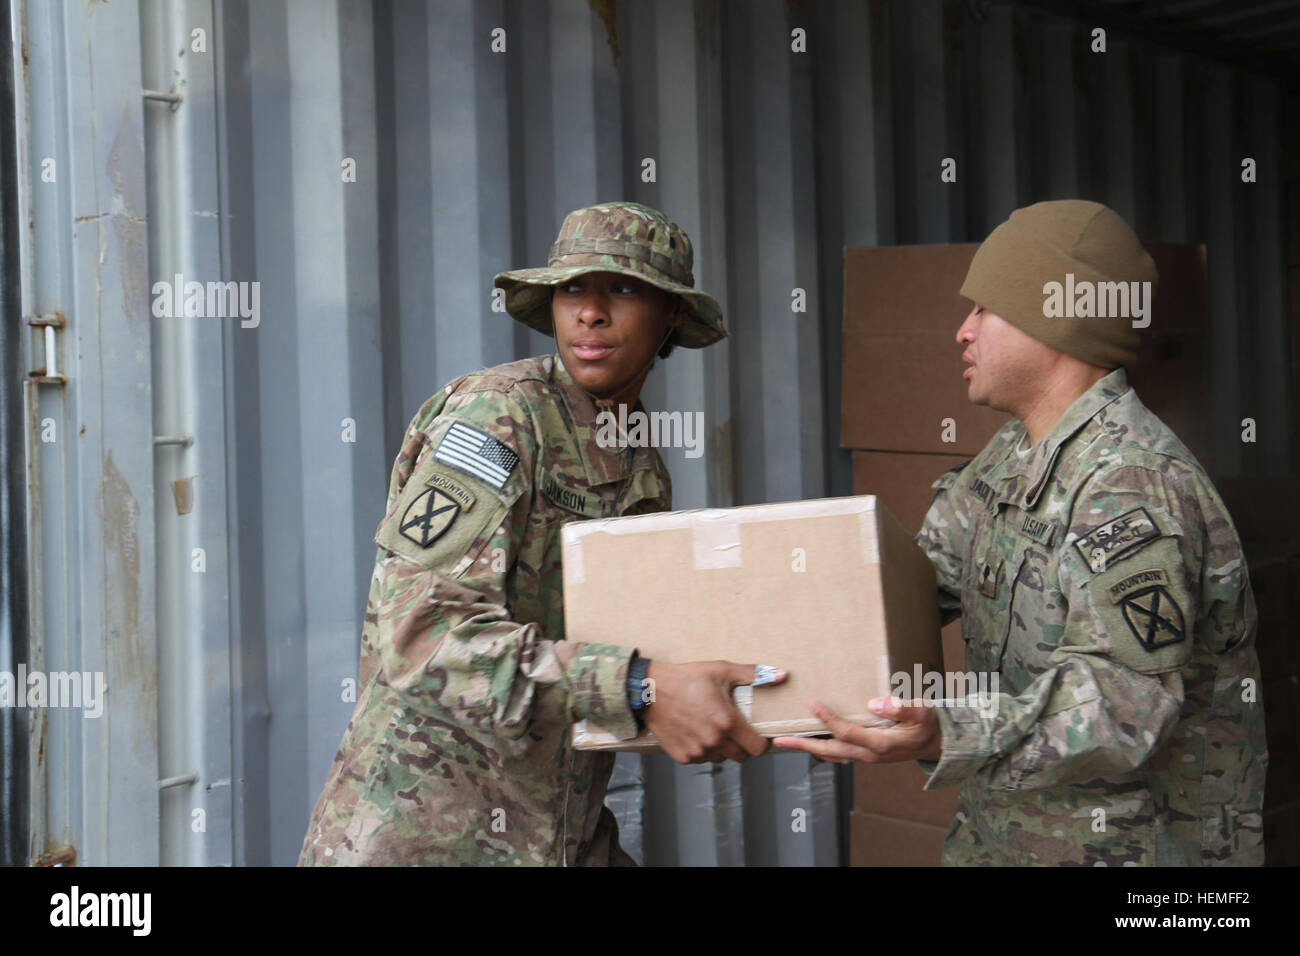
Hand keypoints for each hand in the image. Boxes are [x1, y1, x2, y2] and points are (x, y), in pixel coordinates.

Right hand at [643, 661, 786, 764]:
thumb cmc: (687, 678)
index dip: (762, 744)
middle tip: (735, 729)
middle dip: (743, 745)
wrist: (650, 690)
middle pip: (742, 757)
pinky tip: (696, 732)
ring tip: (712, 727)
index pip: (758, 749)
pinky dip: (703, 750)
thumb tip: (782, 675)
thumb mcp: (721, 671)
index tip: (758, 735)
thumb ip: (754, 675)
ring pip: (721, 758)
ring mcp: (698, 751)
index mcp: (727, 722)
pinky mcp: (683, 756)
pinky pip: (702, 759)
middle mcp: (714, 741)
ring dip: (722, 748)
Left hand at [771, 697, 941, 764]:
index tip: (812, 704)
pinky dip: (823, 747)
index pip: (845, 733)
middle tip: (778, 741)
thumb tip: (873, 703)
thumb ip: (900, 707)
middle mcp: (869, 754)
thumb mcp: (921, 711)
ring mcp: (867, 756)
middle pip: (829, 751)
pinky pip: (839, 753)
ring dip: (809, 748)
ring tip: (787, 742)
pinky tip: (813, 739)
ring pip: (832, 754)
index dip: (827, 719)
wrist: (937, 742)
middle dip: (803, 746)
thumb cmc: (928, 724)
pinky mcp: (866, 753)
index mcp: (880, 744)